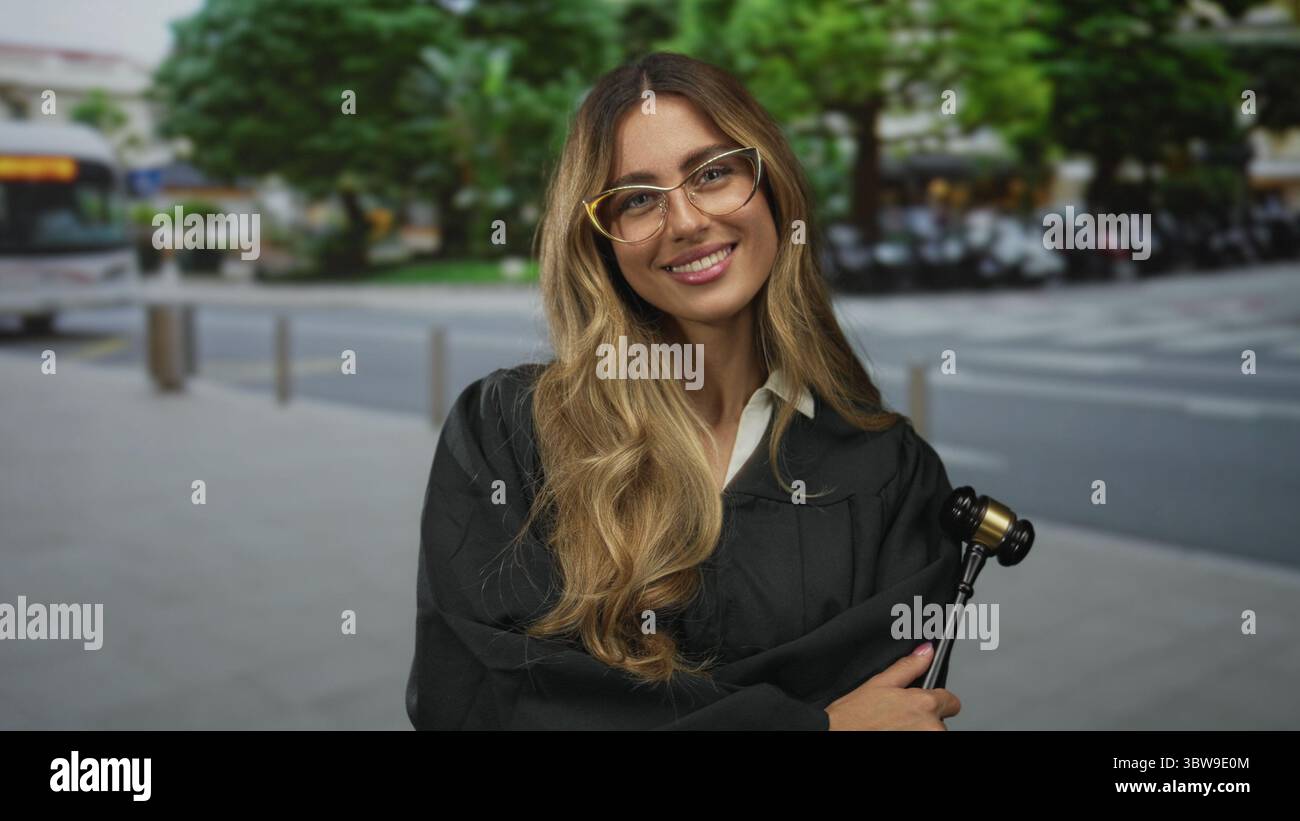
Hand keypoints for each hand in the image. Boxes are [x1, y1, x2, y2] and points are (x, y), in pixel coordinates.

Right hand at [824, 642, 961, 729]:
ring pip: (932, 734)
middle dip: (924, 719)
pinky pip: (923, 742)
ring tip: (892, 728)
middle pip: (941, 722)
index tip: (919, 705)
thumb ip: (908, 667)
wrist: (835, 736)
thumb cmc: (852, 717)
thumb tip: (926, 651)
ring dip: (918, 731)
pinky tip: (891, 733)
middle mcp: (931, 728)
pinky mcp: (918, 751)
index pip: (951, 701)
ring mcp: (925, 741)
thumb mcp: (879, 683)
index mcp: (924, 704)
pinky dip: (910, 738)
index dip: (935, 700)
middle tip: (897, 718)